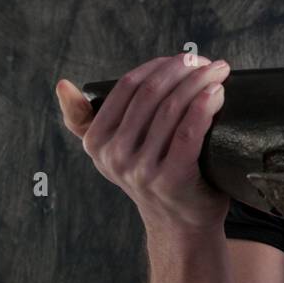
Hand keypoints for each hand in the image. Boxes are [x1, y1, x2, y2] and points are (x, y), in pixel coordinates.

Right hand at [54, 53, 232, 235]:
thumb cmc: (152, 175)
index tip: (185, 59)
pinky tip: (217, 94)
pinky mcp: (170, 179)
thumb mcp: (112, 150)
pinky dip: (204, 107)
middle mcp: (113, 155)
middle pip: (152, 93)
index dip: (159, 65)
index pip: (128, 86)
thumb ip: (85, 120)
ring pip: (172, 109)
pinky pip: (187, 132)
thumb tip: (63, 85)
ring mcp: (140, 169)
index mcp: (96, 140)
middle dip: (185, 70)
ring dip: (201, 83)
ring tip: (220, 72)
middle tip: (211, 62)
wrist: (179, 223)